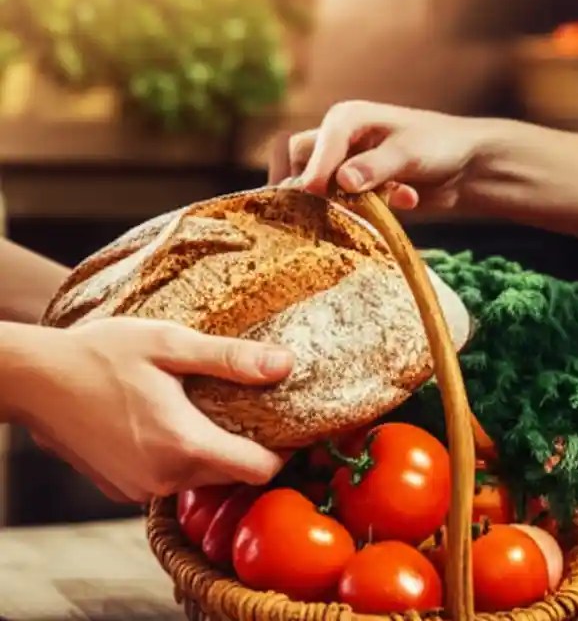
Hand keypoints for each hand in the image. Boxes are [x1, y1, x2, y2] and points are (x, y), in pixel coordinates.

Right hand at [15, 318, 293, 502]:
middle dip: (250, 447)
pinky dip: (181, 459)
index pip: (260, 470)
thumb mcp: (170, 344)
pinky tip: (174, 423)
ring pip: (201, 480)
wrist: (33, 379)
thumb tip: (285, 365)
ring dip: (214, 453)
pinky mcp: (121, 490)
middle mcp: (163, 478)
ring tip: (213, 412)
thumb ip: (229, 359)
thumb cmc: (100, 354)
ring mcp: (139, 489)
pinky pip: (170, 481)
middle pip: (233, 476)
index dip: (282, 450)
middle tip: (254, 408)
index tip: (288, 423)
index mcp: (184, 445)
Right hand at [271, 100, 500, 213]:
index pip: (313, 146)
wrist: (466, 166)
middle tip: (327, 206)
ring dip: (345, 201)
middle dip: (313, 187)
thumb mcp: (408, 153)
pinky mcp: (356, 191)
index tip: (314, 194)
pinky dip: (369, 208)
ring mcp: (345, 166)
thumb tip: (341, 181)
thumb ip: (374, 167)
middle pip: (301, 163)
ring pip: (320, 188)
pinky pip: (345, 205)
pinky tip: (407, 199)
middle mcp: (338, 140)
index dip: (312, 172)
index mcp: (346, 118)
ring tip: (382, 199)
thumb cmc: (438, 146)